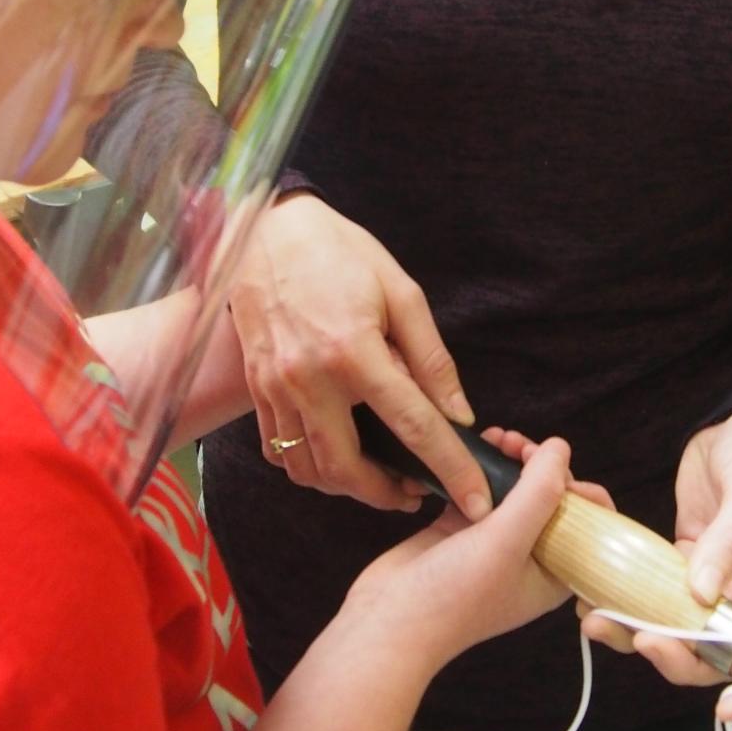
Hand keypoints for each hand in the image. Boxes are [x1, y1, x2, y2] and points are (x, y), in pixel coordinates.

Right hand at [227, 195, 490, 518]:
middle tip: (416, 492)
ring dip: (346, 487)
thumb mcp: (400, 292)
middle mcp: (308, 378)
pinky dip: (307, 466)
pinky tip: (333, 454)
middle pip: (348, 469)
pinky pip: (277, 451)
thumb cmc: (340, 254)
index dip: (450, 468)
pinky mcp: (255, 390)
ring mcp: (274, 388)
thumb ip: (431, 358)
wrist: (266, 230)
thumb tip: (458, 413)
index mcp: (353, 351)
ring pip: (308, 469)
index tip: (476, 500)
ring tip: (379, 478)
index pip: (413, 426)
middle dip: (386, 495)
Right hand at [346, 436, 573, 673]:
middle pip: (551, 500)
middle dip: (541, 467)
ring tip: (497, 439)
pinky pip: (480, 489)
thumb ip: (539, 492)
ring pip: (515, 490)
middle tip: (519, 446)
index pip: (587, 525)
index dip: (579, 489)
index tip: (554, 465)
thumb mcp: (507, 542)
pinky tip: (475, 447)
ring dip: (511, 461)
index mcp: (554, 574)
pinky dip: (480, 467)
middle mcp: (528, 559)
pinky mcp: (459, 529)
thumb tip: (561, 448)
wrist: (387, 622)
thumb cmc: (454, 596)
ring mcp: (492, 544)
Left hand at [582, 406, 731, 722]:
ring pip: (687, 643)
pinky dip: (629, 613)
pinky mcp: (687, 572)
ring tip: (603, 623)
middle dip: (685, 664)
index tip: (730, 705)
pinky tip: (595, 603)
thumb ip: (730, 539)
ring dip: (647, 644)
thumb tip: (701, 592)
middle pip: (730, 663)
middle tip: (647, 642)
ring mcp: (721, 590)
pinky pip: (659, 608)